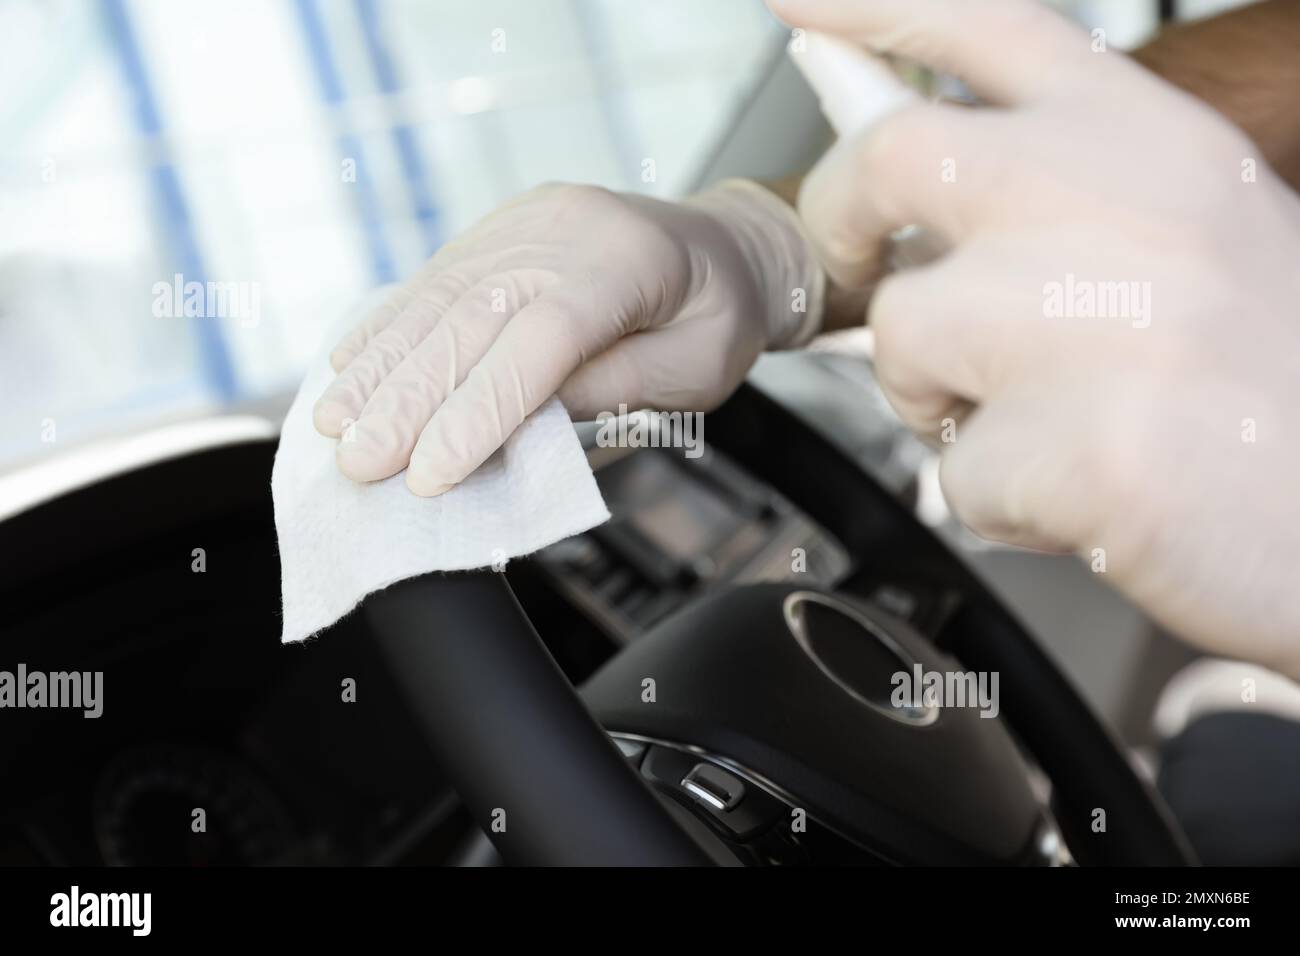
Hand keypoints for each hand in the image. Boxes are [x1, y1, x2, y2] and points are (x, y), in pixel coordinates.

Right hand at [313, 180, 821, 495]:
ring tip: (333, 426)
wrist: (726, 246)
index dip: (479, 408)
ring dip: (380, 366)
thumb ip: (611, 392)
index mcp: (629, 262)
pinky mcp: (501, 230)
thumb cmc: (717, 318)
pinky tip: (346, 366)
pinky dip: (388, 328)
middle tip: (358, 463)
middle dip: (408, 397)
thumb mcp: (695, 371)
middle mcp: (565, 229)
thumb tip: (517, 429)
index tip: (429, 473)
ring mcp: (526, 222)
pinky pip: (434, 279)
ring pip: (438, 296)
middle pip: (471, 315)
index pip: (540, 338)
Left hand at [770, 0, 1299, 673]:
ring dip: (935, 393)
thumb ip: (1060, 195)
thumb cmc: (1273, 377)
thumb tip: (917, 198)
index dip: (875, 5)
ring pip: (904, 330)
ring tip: (1031, 420)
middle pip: (889, 154)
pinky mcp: (1078, 441)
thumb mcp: (1189, 231)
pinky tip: (1074, 494)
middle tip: (863, 268)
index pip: (985, 26)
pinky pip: (954, 469)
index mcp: (1145, 137)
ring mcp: (1089, 315)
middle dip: (842, 217)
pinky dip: (995, 497)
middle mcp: (1109, 198)